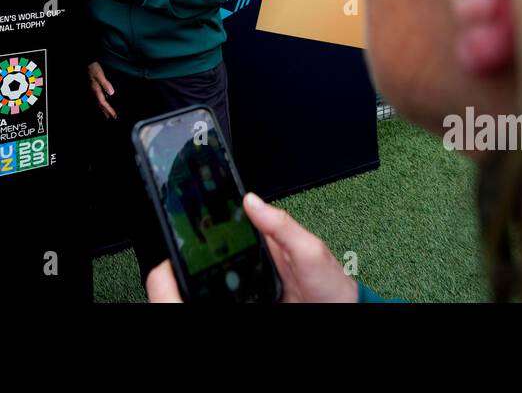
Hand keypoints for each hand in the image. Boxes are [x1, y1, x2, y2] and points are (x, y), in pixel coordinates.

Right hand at [88, 61, 115, 118]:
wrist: (86, 63)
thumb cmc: (93, 69)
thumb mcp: (100, 75)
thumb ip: (105, 84)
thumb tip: (111, 93)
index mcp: (96, 90)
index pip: (103, 103)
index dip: (109, 110)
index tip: (114, 115)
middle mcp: (93, 92)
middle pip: (100, 105)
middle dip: (106, 112)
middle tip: (111, 118)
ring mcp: (92, 90)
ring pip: (98, 102)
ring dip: (103, 108)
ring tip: (106, 114)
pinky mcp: (92, 87)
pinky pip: (97, 98)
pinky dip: (101, 102)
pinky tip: (103, 102)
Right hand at [145, 192, 357, 302]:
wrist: (342, 321)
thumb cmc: (333, 287)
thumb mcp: (310, 251)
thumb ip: (283, 226)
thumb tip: (251, 199)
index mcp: (268, 242)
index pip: (232, 225)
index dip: (210, 220)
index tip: (186, 214)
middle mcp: (256, 263)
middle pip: (218, 255)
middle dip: (199, 255)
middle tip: (179, 257)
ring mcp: (251, 288)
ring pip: (217, 279)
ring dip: (204, 279)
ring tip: (185, 276)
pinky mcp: (247, 301)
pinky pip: (224, 298)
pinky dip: (213, 295)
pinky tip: (201, 295)